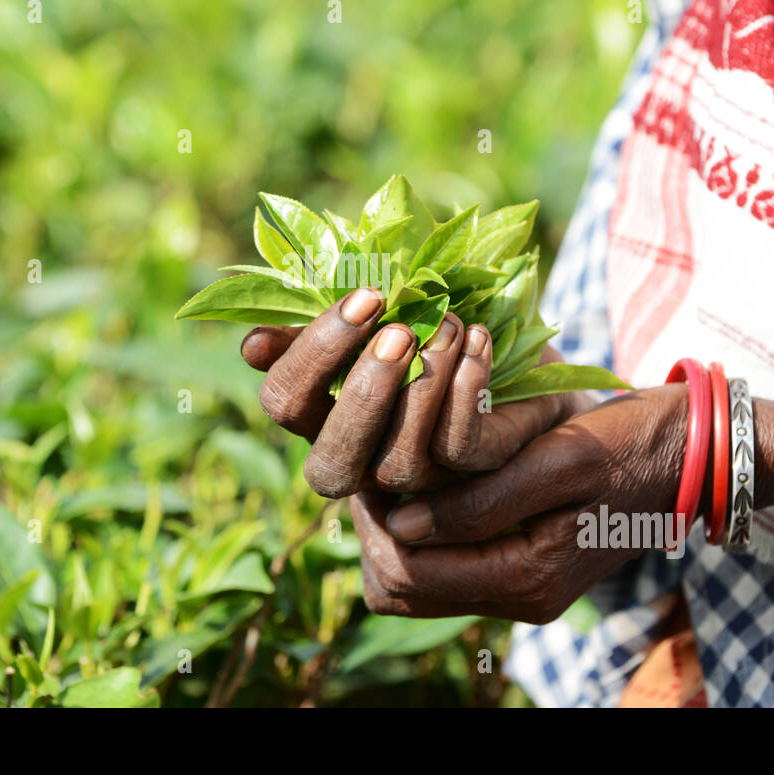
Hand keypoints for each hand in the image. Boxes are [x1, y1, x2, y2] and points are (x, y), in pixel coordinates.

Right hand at [240, 287, 593, 498]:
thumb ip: (317, 331)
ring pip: (399, 464)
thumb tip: (252, 347)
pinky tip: (479, 339)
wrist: (520, 350)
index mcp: (321, 414)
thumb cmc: (430, 322)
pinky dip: (467, 390)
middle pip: (329, 464)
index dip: (310, 355)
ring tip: (449, 324)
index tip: (363, 298)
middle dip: (361, 394)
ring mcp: (417, 476)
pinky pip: (460, 449)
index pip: (284, 402)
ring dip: (423, 388)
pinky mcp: (475, 475)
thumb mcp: (373, 318)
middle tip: (399, 330)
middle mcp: (361, 457)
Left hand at [353, 385, 773, 622]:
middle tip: (371, 468)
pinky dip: (422, 535)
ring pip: (417, 586)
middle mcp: (520, 597)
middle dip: (373, 531)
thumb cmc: (629, 443)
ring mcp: (522, 589)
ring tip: (392, 475)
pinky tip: (424, 486)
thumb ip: (484, 500)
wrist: (691, 455)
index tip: (370, 462)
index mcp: (528, 578)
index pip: (408, 572)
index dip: (375, 520)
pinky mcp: (524, 569)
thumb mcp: (561, 458)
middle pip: (402, 590)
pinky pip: (446, 570)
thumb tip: (403, 523)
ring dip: (393, 535)